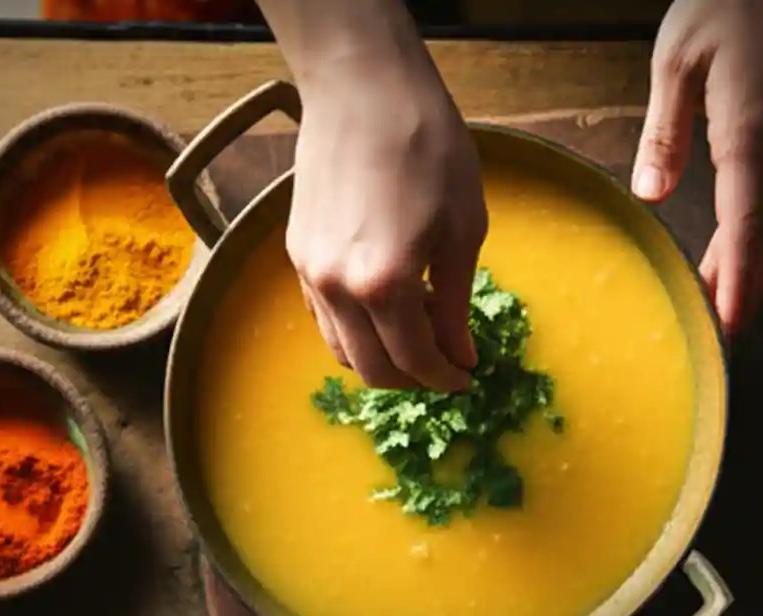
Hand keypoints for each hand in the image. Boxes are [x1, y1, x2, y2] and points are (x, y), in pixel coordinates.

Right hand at [260, 0, 485, 391]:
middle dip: (413, 378)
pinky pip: (322, 314)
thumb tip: (461, 355)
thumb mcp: (463, 230)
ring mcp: (308, 271)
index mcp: (385, 285)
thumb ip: (456, 304)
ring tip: (417, 333)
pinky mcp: (295, 251)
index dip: (446, 377)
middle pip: (371, 368)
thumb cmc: (430, 149)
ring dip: (380, 357)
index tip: (467, 376)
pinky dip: (353, 328)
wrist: (364, 90)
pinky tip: (384, 306)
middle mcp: (336, 288)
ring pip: (340, 347)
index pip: (415, 360)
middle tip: (445, 364)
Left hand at [633, 0, 762, 335]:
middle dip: (746, 289)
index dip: (738, 275)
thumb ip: (664, 130)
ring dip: (749, 270)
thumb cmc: (725, 5)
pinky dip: (752, 241)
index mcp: (750, 134)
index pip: (748, 221)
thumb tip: (651, 194)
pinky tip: (728, 259)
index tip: (729, 321)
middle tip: (720, 339)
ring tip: (721, 315)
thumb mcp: (676, 60)